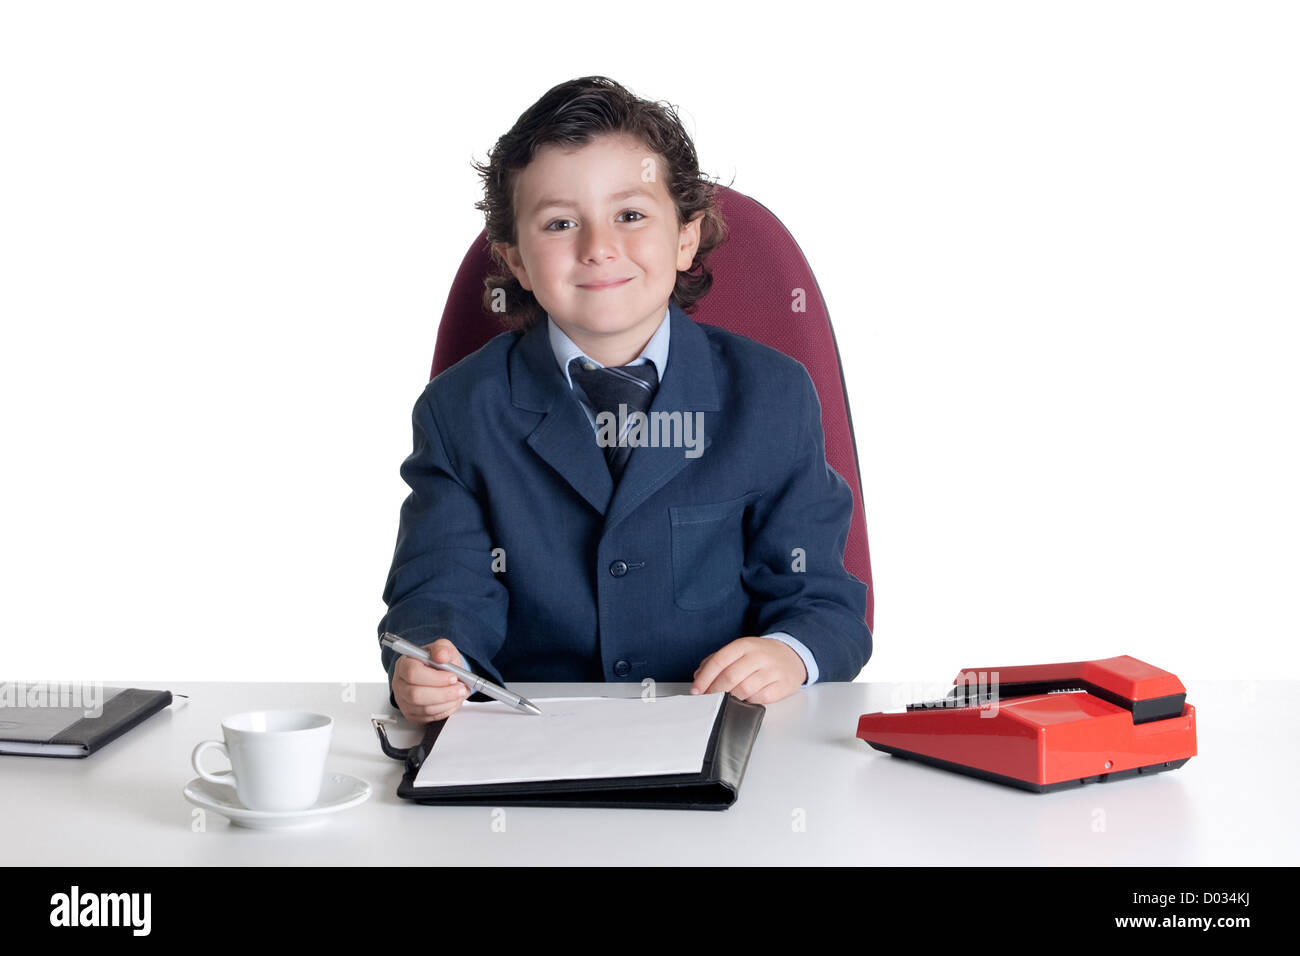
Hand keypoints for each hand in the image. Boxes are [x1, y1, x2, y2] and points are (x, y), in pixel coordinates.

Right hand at [392, 638, 470, 724]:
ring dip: (447, 702)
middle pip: (415, 695)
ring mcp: (404, 701)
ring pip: (424, 708)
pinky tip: (452, 701)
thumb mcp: (442, 648)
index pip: (412, 673)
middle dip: (443, 694)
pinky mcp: (412, 714)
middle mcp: (400, 684)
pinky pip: (428, 717)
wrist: (440, 673)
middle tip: (460, 688)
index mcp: (404, 664)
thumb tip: (441, 655)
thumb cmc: (437, 661)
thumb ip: (442, 648)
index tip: (453, 677)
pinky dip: (445, 710)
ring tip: (459, 693)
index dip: (435, 678)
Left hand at [690, 636, 807, 704]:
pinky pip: (761, 698)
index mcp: (744, 645)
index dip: (705, 678)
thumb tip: (698, 676)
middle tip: (707, 700)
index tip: (696, 691)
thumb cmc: (760, 655)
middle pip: (730, 677)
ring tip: (726, 700)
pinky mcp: (783, 685)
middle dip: (714, 691)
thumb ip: (717, 661)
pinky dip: (750, 701)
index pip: (719, 661)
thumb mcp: (739, 651)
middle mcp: (759, 656)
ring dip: (731, 698)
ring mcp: (772, 670)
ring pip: (744, 689)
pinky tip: (746, 700)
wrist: (792, 655)